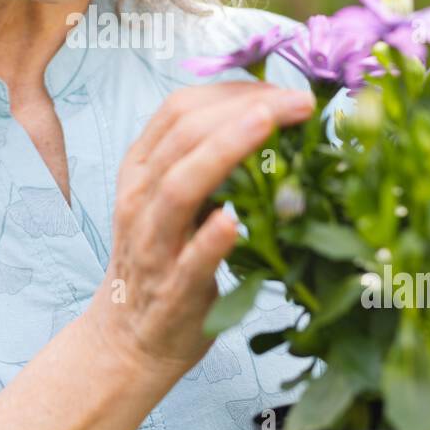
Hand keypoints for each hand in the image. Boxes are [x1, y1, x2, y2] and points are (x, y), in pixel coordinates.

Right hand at [88, 81, 314, 382]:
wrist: (130, 337)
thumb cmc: (165, 258)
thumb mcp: (172, 200)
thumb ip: (206, 161)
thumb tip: (272, 118)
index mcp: (142, 169)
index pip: (180, 109)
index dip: (234, 91)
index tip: (285, 91)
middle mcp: (141, 198)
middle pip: (182, 136)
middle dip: (244, 109)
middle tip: (300, 102)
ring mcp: (154, 244)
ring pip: (180, 187)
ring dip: (225, 150)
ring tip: (267, 124)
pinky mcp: (172, 290)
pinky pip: (190, 259)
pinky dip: (212, 238)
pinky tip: (236, 220)